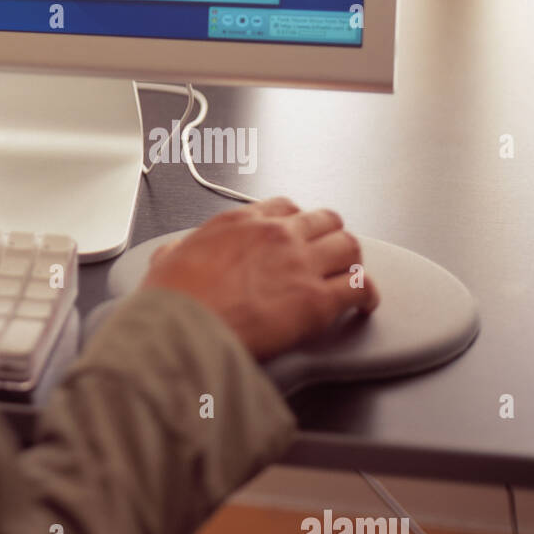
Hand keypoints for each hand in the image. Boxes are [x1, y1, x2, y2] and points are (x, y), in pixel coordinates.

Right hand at [139, 197, 379, 359]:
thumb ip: (178, 249)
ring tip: (349, 276)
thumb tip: (173, 253)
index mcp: (240, 222)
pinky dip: (367, 294)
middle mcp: (276, 234)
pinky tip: (364, 304)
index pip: (284, 206)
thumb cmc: (173, 299)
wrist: (183, 327)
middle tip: (328, 254)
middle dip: (329, 236)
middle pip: (325, 219)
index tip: (296, 234)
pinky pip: (360, 286)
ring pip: (349, 246)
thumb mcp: (167, 258)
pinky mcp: (317, 300)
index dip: (295, 222)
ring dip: (351, 260)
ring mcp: (300, 264)